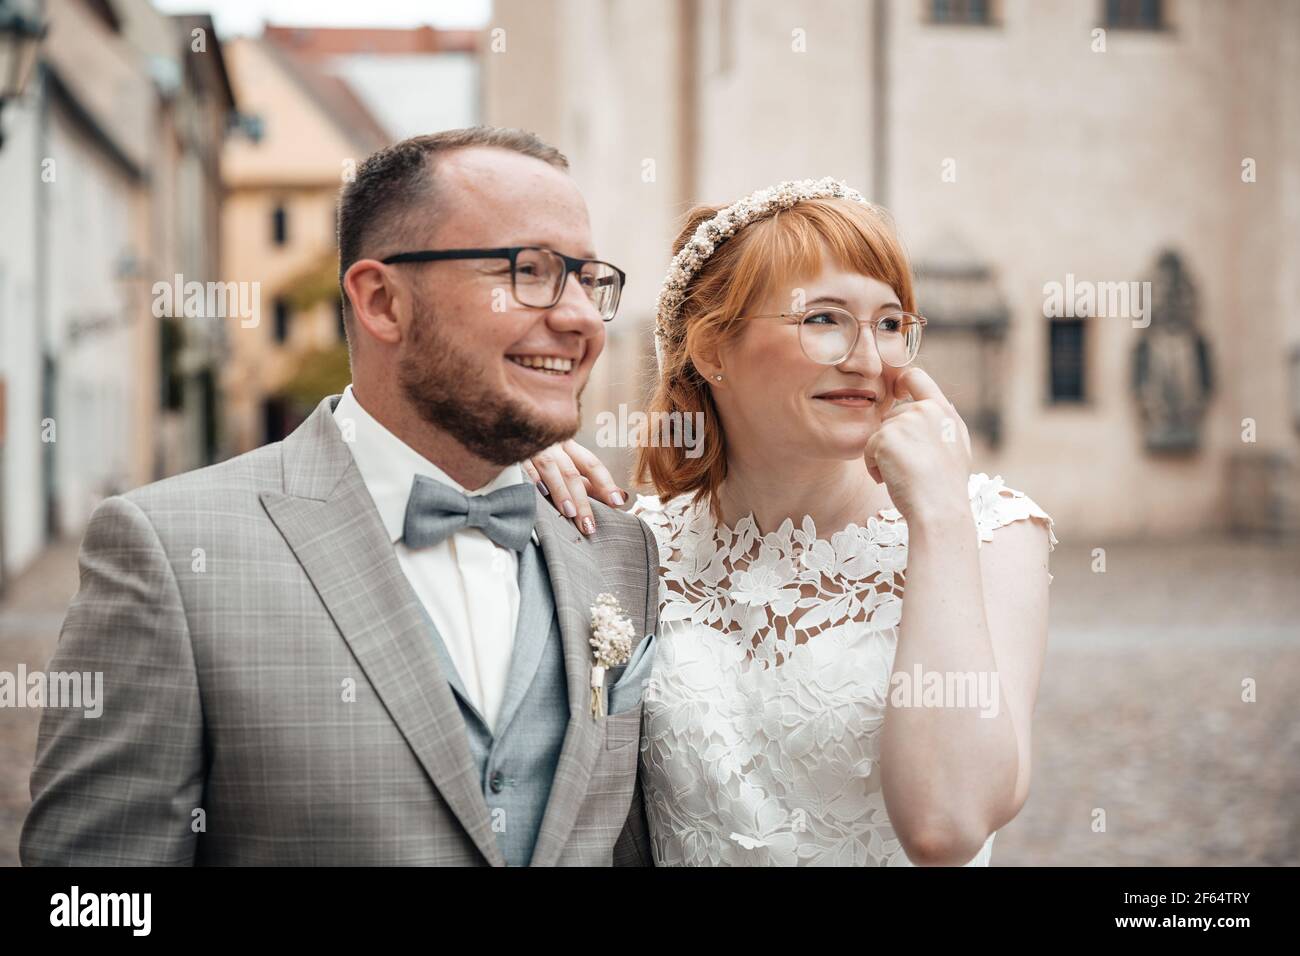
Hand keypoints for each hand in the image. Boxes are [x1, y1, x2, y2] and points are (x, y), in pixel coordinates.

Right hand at [522, 439, 627, 535]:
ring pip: (552, 470)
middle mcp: (554, 446)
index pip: (592, 465)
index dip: (606, 484)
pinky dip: (534, 479)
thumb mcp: (568, 465)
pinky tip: (540, 493)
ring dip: (561, 492)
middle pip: (573, 473)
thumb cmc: (544, 456)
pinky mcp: (514, 454)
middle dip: (583, 500)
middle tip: (589, 525)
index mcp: (570, 447)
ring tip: (570, 513)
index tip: (618, 503)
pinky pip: (526, 466)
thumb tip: (622, 498)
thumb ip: (591, 482)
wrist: (507, 431)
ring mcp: (534, 449)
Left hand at [863, 368, 972, 524]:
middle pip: (891, 416)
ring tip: (903, 476)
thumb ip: (940, 424)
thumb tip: (929, 408)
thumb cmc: (946, 487)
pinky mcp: (885, 437)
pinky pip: (867, 450)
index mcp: (944, 411)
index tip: (896, 392)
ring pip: (879, 434)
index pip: (916, 377)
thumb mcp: (955, 447)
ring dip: (883, 457)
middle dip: (892, 441)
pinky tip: (891, 480)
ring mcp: (905, 421)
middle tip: (908, 467)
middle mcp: (925, 410)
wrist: (939, 508)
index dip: (902, 381)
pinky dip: (874, 468)